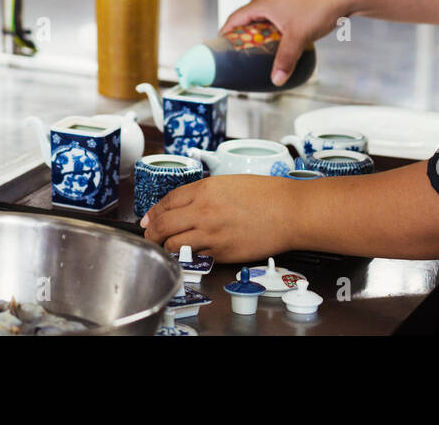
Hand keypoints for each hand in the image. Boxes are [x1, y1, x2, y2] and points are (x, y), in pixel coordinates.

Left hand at [140, 175, 295, 261]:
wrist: (290, 212)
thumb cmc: (267, 194)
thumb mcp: (230, 182)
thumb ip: (205, 193)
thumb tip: (186, 205)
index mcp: (204, 190)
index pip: (166, 202)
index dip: (153, 212)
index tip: (148, 218)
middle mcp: (203, 212)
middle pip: (162, 226)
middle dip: (151, 233)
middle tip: (149, 236)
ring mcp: (211, 235)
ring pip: (173, 246)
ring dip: (166, 248)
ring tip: (166, 248)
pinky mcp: (221, 253)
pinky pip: (196, 256)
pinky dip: (190, 255)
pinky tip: (191, 253)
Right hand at [221, 0, 346, 85]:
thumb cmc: (318, 8)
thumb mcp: (298, 38)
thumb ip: (285, 60)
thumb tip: (276, 80)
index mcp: (262, 3)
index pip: (234, 19)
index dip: (224, 33)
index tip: (219, 48)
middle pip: (246, 19)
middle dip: (241, 37)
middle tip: (238, 55)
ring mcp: (281, 1)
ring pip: (262, 20)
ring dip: (258, 35)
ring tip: (258, 52)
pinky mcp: (293, 4)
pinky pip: (275, 19)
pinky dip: (272, 31)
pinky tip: (280, 43)